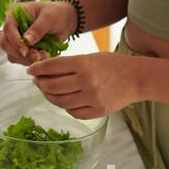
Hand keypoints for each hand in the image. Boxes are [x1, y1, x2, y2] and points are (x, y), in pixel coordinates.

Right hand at [1, 0, 76, 64]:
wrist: (66, 21)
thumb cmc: (57, 13)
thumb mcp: (49, 17)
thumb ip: (38, 28)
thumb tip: (26, 41)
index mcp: (15, 14)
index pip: (8, 28)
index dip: (15, 40)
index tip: (25, 50)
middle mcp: (13, 27)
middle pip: (5, 43)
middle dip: (20, 52)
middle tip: (36, 55)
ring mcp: (17, 39)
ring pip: (12, 54)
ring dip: (26, 59)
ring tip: (43, 55)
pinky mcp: (23, 49)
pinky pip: (20, 59)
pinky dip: (30, 61)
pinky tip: (42, 56)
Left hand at [26, 51, 142, 118]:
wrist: (137, 78)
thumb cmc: (112, 65)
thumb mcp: (90, 57)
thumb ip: (69, 65)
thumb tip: (44, 71)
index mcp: (83, 64)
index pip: (52, 67)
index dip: (37, 69)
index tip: (31, 70)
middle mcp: (87, 81)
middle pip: (52, 86)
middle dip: (40, 83)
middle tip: (37, 81)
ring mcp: (92, 98)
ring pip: (60, 101)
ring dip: (49, 96)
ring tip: (47, 91)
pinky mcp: (98, 111)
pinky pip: (73, 112)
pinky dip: (65, 106)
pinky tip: (63, 100)